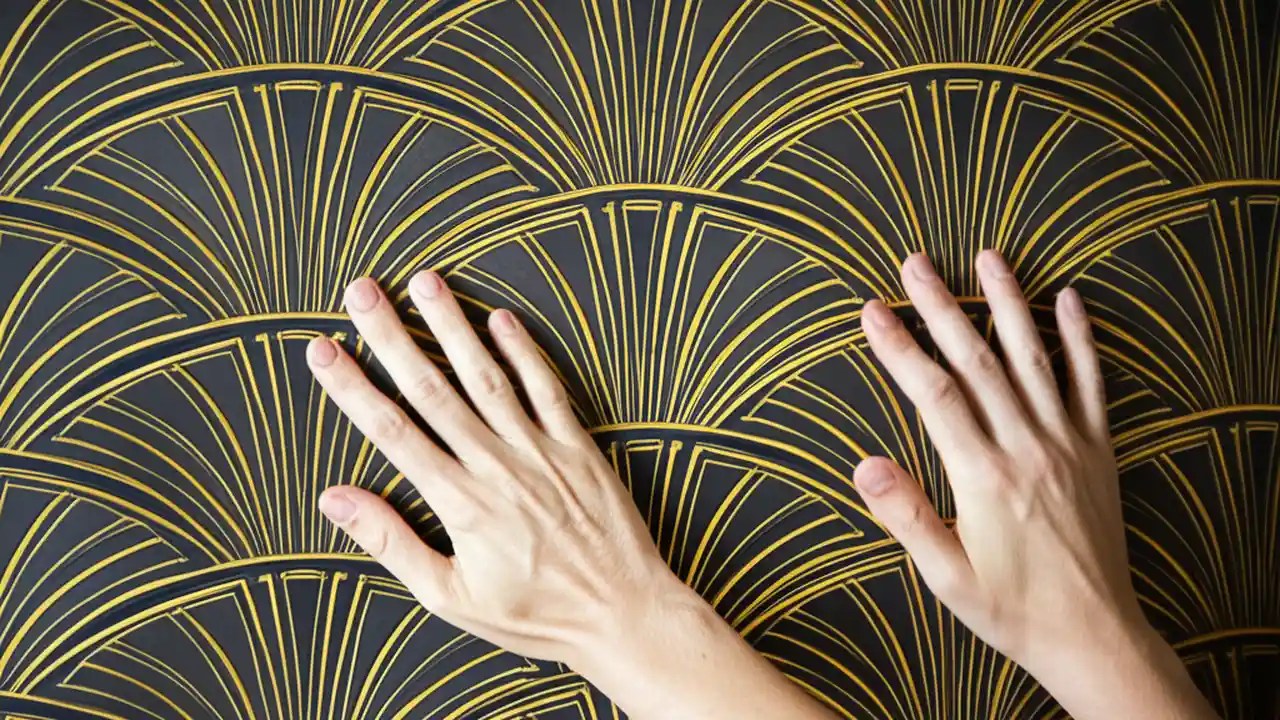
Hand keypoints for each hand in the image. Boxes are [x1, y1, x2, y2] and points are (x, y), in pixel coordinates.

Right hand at [307, 271, 675, 662]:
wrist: (624, 615)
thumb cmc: (537, 616)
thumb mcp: (451, 597)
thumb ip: (392, 542)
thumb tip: (334, 499)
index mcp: (459, 503)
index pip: (392, 432)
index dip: (352, 387)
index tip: (322, 350)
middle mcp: (496, 466)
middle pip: (433, 390)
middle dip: (393, 337)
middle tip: (361, 291)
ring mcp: (540, 451)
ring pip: (487, 377)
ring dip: (453, 327)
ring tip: (424, 282)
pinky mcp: (579, 448)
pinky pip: (547, 390)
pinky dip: (524, 352)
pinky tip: (500, 318)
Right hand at [856, 251, 1215, 718]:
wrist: (1090, 633)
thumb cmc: (1011, 608)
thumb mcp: (945, 575)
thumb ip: (907, 516)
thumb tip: (866, 466)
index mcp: (983, 475)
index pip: (933, 394)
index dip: (899, 348)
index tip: (873, 311)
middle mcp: (1026, 447)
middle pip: (978, 361)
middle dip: (941, 307)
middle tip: (915, 263)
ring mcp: (1066, 443)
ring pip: (1032, 359)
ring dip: (1007, 303)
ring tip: (987, 258)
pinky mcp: (1096, 451)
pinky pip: (1090, 383)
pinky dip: (1080, 340)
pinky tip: (1068, 300)